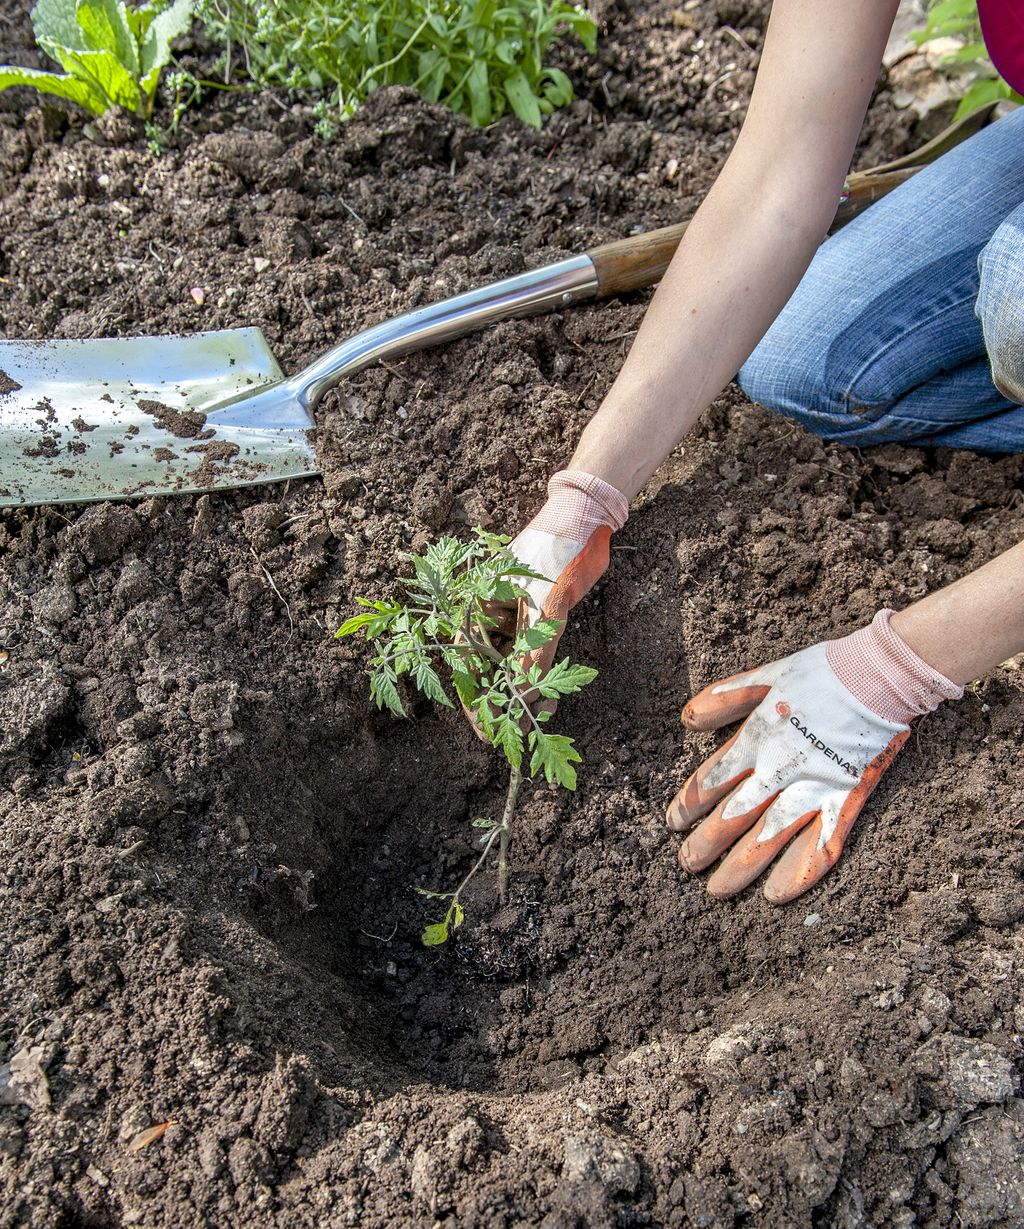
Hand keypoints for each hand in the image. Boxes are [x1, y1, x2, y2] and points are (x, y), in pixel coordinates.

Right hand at [461, 470, 627, 734]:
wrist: (586, 524)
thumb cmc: (556, 555)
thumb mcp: (546, 609)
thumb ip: (534, 654)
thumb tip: (521, 698)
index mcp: (477, 606)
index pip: (467, 663)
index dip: (475, 700)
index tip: (487, 731)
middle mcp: (489, 616)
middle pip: (487, 671)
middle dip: (506, 701)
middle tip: (524, 727)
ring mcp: (511, 620)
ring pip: (511, 668)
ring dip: (527, 692)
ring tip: (548, 709)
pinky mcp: (533, 622)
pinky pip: (531, 658)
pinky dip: (541, 677)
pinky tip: (553, 696)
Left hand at [666, 611, 961, 902]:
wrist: (878, 677)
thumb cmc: (820, 673)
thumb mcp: (764, 676)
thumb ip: (724, 699)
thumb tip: (688, 720)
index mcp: (755, 740)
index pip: (710, 782)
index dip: (688, 806)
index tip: (674, 823)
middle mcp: (777, 771)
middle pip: (731, 818)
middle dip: (704, 845)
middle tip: (686, 865)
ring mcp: (812, 790)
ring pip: (767, 840)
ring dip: (738, 868)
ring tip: (716, 890)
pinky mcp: (844, 802)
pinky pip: (821, 846)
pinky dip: (798, 874)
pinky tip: (776, 895)